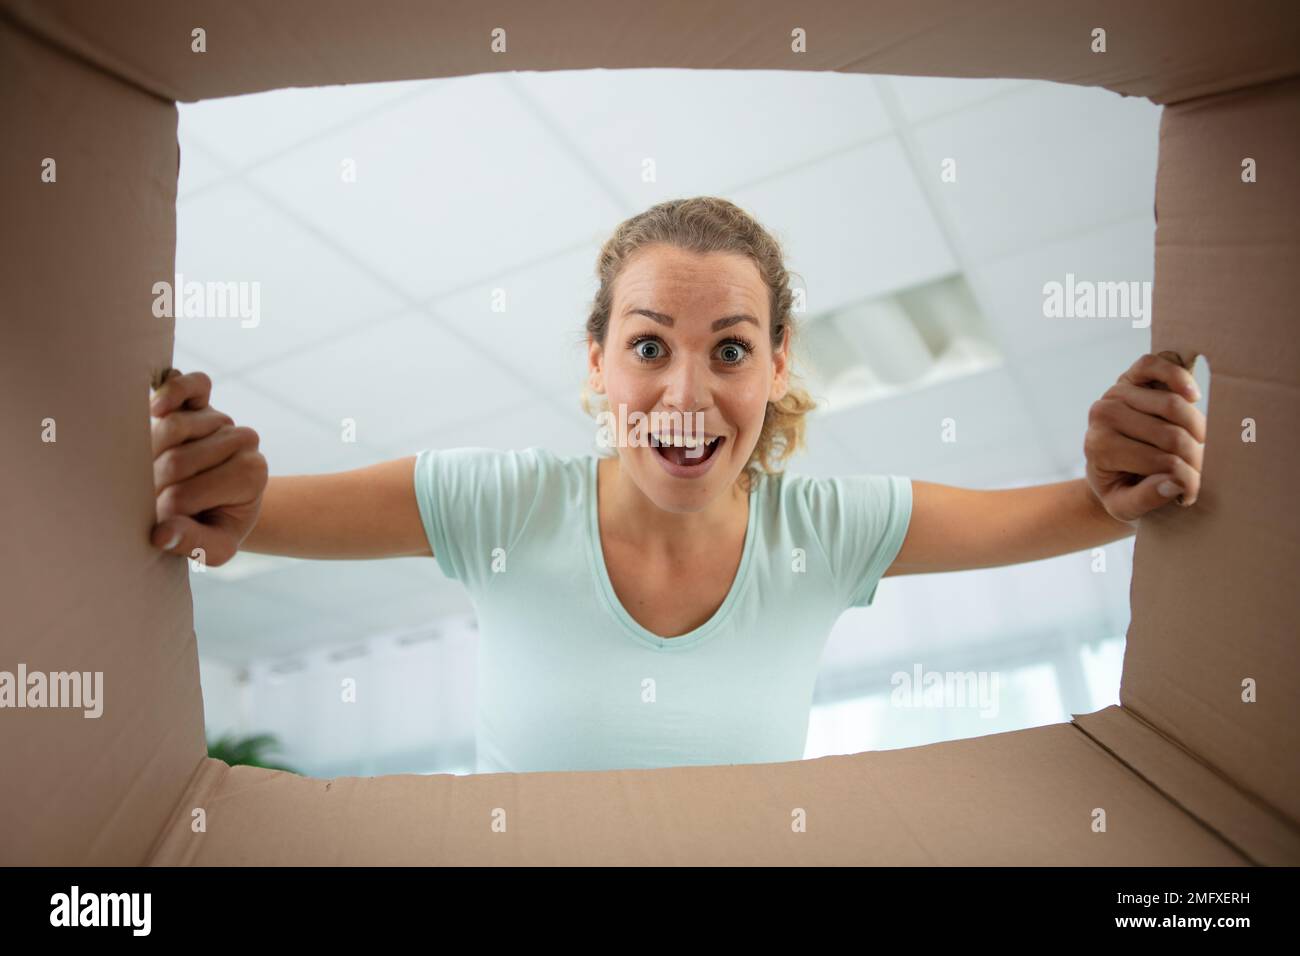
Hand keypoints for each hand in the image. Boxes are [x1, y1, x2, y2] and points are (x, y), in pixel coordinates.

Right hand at [150, 369, 268, 566]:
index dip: (159, 512)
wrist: (222, 502)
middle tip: (150, 497)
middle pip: (176, 461)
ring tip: (153, 470)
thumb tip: (161, 533)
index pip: (183, 496)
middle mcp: (243, 441)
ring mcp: (222, 419)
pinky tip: (156, 409)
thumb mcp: (214, 548)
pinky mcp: (201, 401)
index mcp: (252, 475)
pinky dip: (172, 391)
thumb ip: (193, 544)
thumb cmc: (215, 525)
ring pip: (173, 427)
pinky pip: (192, 385)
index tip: (161, 520)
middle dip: (152, 485)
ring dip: (151, 452)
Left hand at [1084, 351, 1205, 523]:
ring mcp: (1115, 392)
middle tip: (1201, 470)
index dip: (1188, 480)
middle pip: (1172, 434)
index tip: (1191, 494)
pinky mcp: (1130, 375)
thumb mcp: (1125, 507)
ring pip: (1174, 405)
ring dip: (1198, 428)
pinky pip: (1155, 365)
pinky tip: (1193, 396)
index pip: (1162, 462)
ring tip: (1199, 446)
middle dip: (1196, 456)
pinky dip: (1179, 376)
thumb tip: (1176, 483)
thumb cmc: (1121, 488)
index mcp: (1099, 447)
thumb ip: (1147, 500)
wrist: (1108, 467)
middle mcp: (1102, 415)